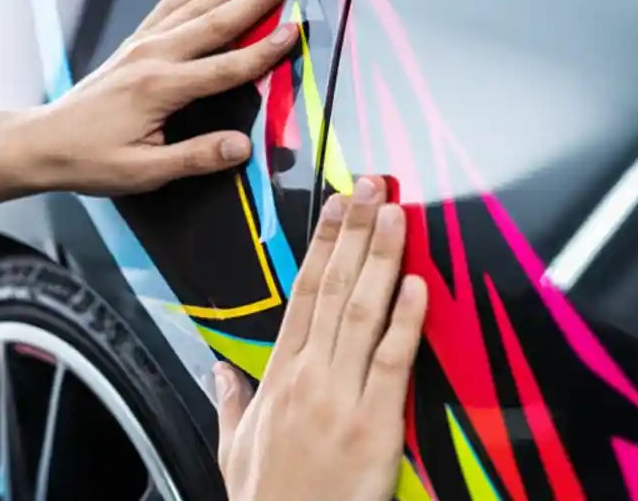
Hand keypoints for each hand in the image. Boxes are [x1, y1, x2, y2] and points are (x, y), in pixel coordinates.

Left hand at [10, 0, 298, 194]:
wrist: (43, 142)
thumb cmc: (91, 159)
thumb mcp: (144, 171)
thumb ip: (196, 157)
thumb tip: (242, 147)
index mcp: (161, 88)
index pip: (226, 68)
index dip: (263, 51)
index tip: (294, 30)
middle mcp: (154, 56)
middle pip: (216, 21)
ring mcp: (144, 44)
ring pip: (196, 3)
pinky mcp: (136, 41)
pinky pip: (171, 3)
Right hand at [215, 177, 428, 500]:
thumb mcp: (232, 449)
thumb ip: (229, 402)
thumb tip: (220, 372)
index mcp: (277, 377)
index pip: (303, 294)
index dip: (321, 246)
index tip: (334, 207)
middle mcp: (308, 377)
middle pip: (334, 289)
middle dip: (355, 233)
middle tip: (371, 187)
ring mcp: (341, 397)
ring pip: (362, 313)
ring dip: (380, 258)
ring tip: (395, 214)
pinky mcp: (374, 425)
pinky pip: (392, 362)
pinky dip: (405, 321)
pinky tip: (417, 285)